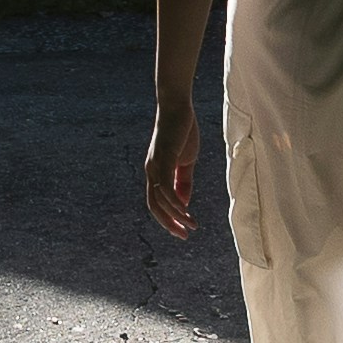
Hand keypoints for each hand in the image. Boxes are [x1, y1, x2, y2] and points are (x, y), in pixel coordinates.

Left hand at [142, 90, 199, 238]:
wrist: (178, 106)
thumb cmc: (182, 131)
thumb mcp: (186, 161)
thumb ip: (184, 181)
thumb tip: (184, 204)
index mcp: (156, 172)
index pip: (157, 202)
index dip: (168, 218)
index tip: (183, 230)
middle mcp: (151, 171)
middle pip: (154, 206)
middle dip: (168, 224)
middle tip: (183, 236)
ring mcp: (155, 166)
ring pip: (160, 200)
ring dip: (176, 216)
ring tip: (191, 226)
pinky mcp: (162, 159)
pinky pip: (166, 188)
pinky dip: (175, 203)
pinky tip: (187, 212)